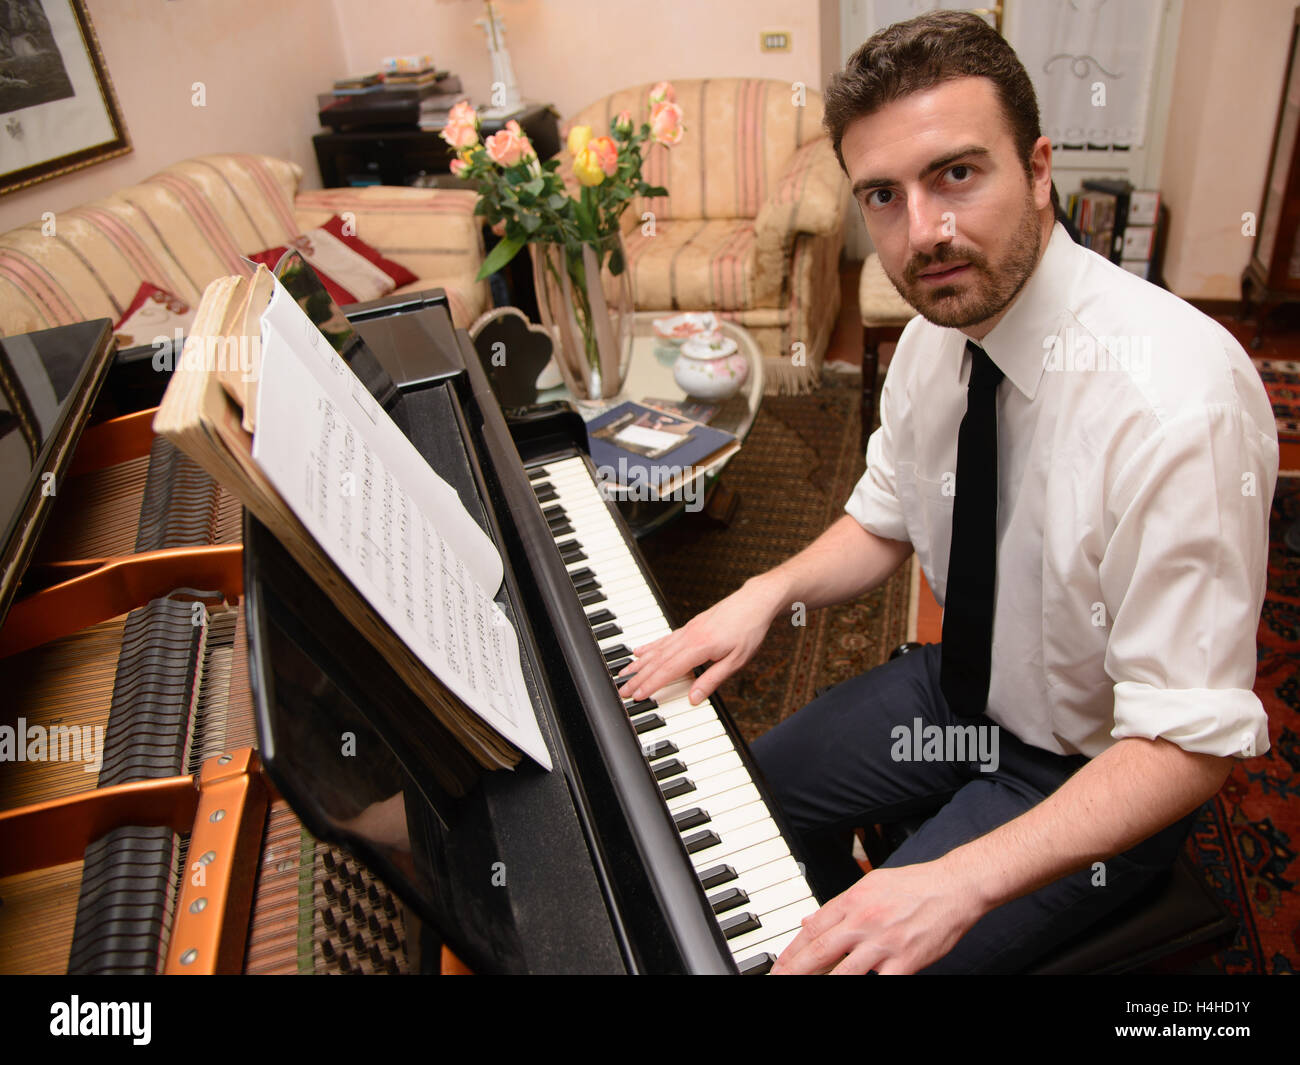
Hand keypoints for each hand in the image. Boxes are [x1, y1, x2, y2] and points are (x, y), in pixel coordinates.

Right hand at [616, 578, 784, 703]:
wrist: (755, 601)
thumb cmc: (749, 629)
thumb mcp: (737, 660)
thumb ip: (712, 680)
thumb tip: (694, 698)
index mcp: (700, 646)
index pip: (669, 670)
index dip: (652, 684)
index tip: (638, 695)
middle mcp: (689, 636)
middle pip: (658, 660)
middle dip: (638, 677)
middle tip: (622, 690)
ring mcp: (688, 630)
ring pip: (657, 649)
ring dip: (639, 663)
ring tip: (624, 673)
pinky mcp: (690, 626)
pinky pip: (665, 639)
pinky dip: (650, 647)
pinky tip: (640, 652)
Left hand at [771, 860, 984, 974]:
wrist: (954, 887)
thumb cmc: (915, 885)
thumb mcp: (870, 884)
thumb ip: (838, 905)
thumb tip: (809, 922)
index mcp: (853, 900)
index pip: (813, 929)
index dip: (792, 950)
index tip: (779, 965)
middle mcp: (864, 921)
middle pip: (821, 951)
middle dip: (795, 970)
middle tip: (779, 979)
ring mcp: (884, 943)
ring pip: (843, 972)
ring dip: (822, 983)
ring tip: (804, 988)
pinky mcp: (905, 962)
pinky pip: (880, 984)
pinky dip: (868, 988)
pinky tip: (853, 990)